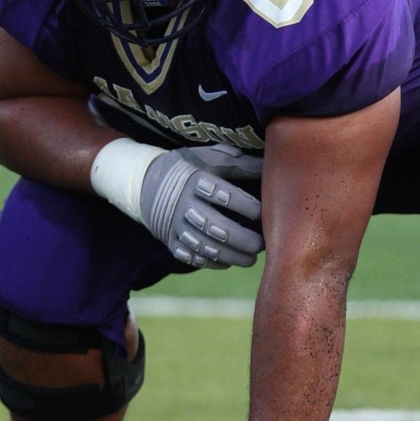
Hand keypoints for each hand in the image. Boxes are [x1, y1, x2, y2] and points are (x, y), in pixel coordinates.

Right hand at [139, 148, 262, 268]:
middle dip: (243, 239)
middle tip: (262, 244)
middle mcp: (183, 205)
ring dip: (232, 256)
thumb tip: (271, 166)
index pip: (224, 196)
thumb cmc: (191, 168)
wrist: (148, 183)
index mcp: (195, 181)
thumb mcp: (210, 157)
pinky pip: (193, 258)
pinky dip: (213, 263)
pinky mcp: (171, 242)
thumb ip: (239, 163)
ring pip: (206, 248)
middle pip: (216, 228)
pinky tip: (229, 262)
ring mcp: (175, 227)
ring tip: (251, 259)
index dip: (247, 206)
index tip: (264, 213)